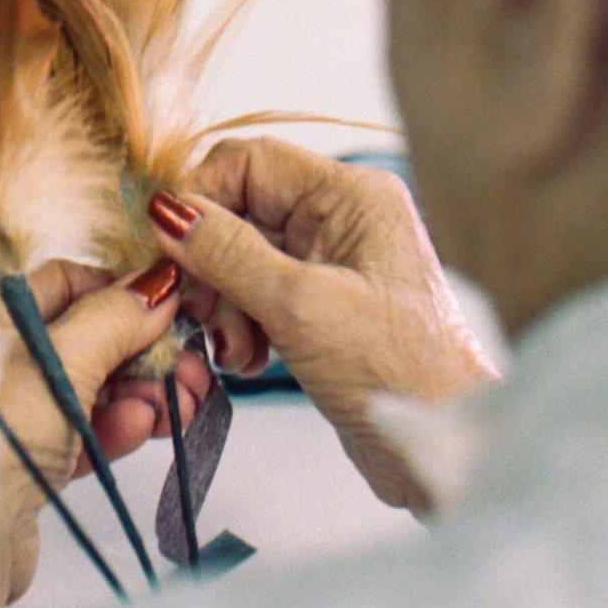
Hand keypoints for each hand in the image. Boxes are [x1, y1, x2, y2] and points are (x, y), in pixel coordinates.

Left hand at [0, 261, 208, 599]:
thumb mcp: (62, 364)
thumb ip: (117, 317)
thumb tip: (158, 286)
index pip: (63, 281)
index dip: (125, 296)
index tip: (175, 308)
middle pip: (79, 334)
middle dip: (140, 354)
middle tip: (190, 368)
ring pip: (81, 382)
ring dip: (135, 394)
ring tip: (180, 406)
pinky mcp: (9, 451)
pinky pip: (70, 424)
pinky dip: (109, 426)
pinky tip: (143, 428)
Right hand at [152, 138, 497, 509]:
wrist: (440, 445)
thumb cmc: (398, 371)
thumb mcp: (300, 306)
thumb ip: (228, 253)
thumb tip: (168, 210)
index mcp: (353, 196)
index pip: (251, 162)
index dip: (201, 197)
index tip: (169, 246)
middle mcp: (345, 218)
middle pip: (242, 211)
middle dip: (211, 265)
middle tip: (200, 313)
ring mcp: (334, 262)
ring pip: (244, 257)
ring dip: (224, 303)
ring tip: (236, 350)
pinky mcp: (324, 305)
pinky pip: (259, 294)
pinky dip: (242, 323)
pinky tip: (248, 358)